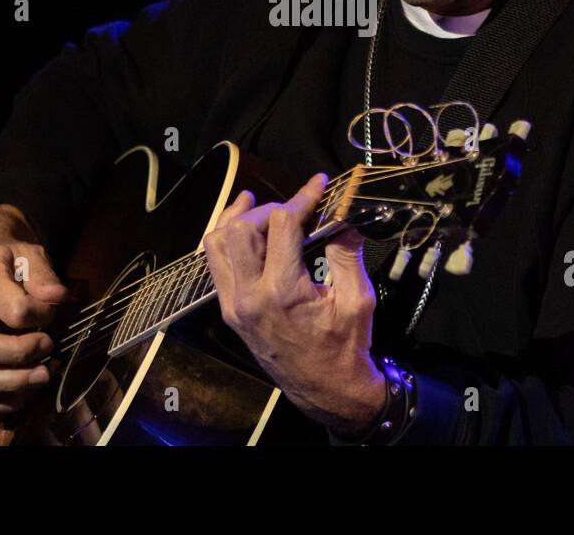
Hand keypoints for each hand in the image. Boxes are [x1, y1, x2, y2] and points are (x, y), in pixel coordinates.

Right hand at [0, 205, 68, 412]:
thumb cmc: (9, 261)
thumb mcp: (29, 253)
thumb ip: (43, 274)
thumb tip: (57, 297)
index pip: (13, 310)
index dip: (41, 315)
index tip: (53, 311)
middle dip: (21, 355)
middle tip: (49, 347)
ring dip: (11, 384)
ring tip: (42, 376)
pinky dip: (0, 402)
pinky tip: (26, 392)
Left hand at [202, 174, 386, 434]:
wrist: (326, 390)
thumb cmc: (346, 345)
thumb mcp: (357, 298)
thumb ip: (347, 251)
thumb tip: (344, 211)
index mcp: (283, 292)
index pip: (281, 224)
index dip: (302, 197)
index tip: (319, 184)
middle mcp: (249, 296)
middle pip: (239, 229)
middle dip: (267, 209)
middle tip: (293, 209)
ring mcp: (234, 304)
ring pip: (216, 243)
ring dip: (237, 220)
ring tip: (259, 207)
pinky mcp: (229, 310)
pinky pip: (216, 264)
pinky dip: (228, 240)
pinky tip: (248, 232)